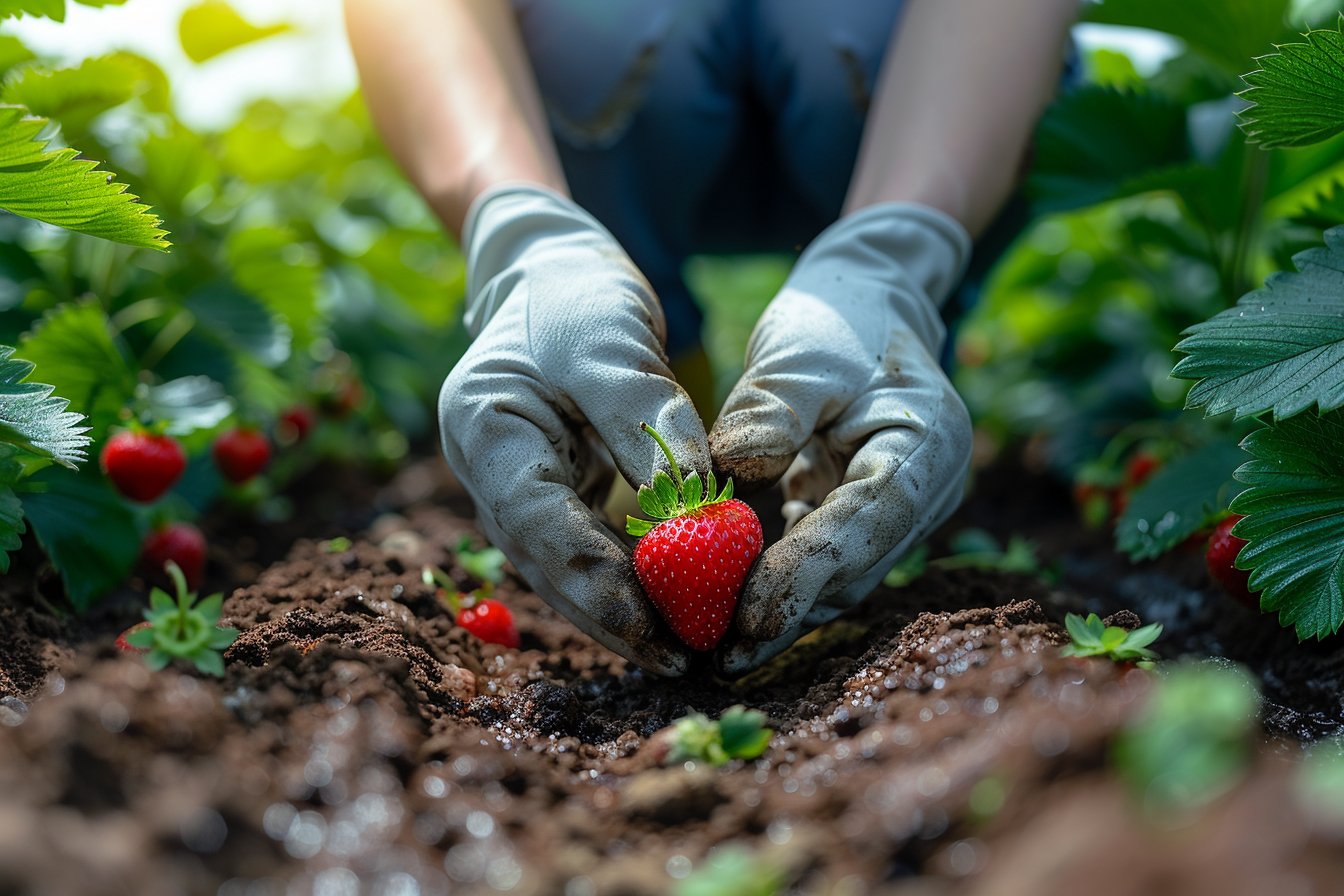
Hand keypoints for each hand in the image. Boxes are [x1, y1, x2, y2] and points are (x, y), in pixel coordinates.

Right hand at [440, 185, 706, 674]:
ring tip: (684, 648)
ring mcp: (515, 486)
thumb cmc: (576, 296)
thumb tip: (695, 511)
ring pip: (568, 565)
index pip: (539, 527)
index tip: (655, 632)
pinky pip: (587, 544)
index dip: (595, 587)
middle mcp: (489, 472)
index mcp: (484, 430)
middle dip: (612, 616)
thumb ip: (650, 424)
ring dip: (623, 607)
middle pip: (549, 564)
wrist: (553, 269)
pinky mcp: (552, 489)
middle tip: (679, 660)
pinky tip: (674, 604)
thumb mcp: (613, 344)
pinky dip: (628, 574)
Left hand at [709, 202, 973, 675]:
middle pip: (856, 569)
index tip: (747, 617)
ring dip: (781, 609)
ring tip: (714, 648)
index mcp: (927, 446)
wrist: (870, 301)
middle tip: (720, 657)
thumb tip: (732, 467)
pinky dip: (778, 581)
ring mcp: (896, 508)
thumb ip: (770, 408)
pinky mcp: (860, 512)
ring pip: (839, 575)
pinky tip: (724, 608)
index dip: (807, 575)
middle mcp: (923, 491)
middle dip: (788, 613)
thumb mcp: (800, 350)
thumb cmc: (838, 317)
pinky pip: (820, 558)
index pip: (866, 524)